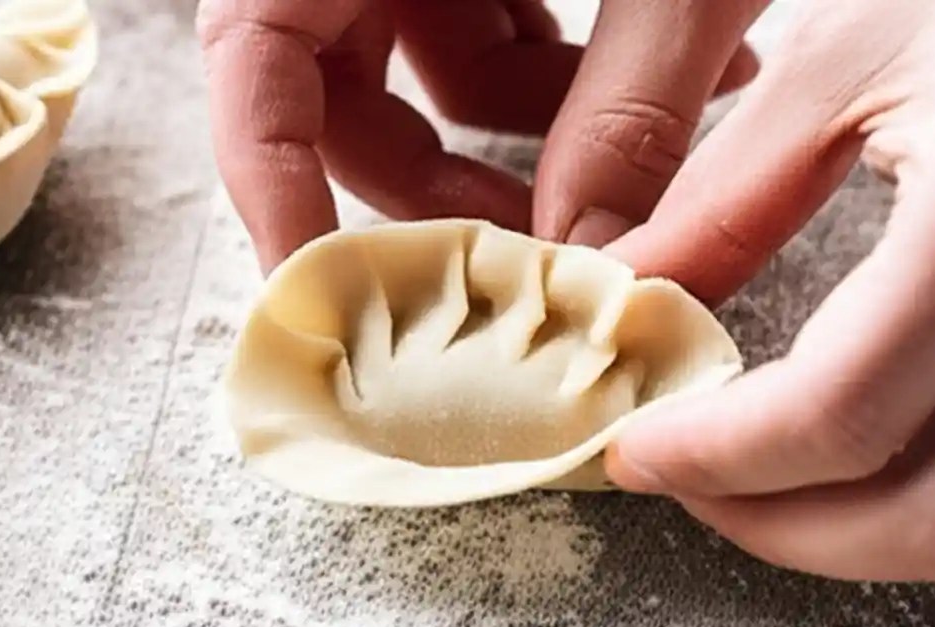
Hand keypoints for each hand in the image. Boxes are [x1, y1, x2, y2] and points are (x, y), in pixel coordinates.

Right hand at [197, 0, 757, 271]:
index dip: (270, 185)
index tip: (323, 291)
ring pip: (429, 69)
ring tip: (668, 133)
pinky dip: (563, 65)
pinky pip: (483, 20)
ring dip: (534, 126)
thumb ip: (631, 106)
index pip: (254, 60)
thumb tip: (594, 258)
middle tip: (534, 249)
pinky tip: (681, 70)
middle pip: (340, 93)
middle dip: (444, 182)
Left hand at [592, 0, 934, 591]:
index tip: (638, 451)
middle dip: (786, 532)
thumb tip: (635, 295)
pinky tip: (909, 443)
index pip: (841, 415)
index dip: (713, 459)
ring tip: (793, 480)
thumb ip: (726, 193)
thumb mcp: (847, 53)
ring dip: (889, 537)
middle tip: (697, 488)